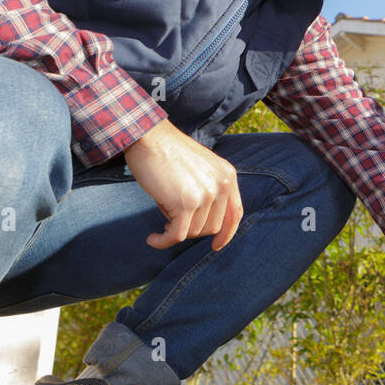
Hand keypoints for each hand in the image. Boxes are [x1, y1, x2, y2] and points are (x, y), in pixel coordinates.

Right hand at [122, 118, 244, 250]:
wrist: (148, 138)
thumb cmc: (168, 152)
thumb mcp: (201, 167)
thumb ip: (210, 189)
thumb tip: (205, 224)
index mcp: (228, 176)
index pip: (235, 213)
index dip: (227, 233)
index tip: (216, 246)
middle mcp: (221, 185)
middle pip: (213, 226)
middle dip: (193, 229)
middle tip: (173, 222)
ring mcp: (205, 195)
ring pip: (194, 232)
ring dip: (176, 229)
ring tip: (163, 214)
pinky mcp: (185, 203)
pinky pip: (177, 235)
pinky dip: (163, 241)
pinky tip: (152, 239)